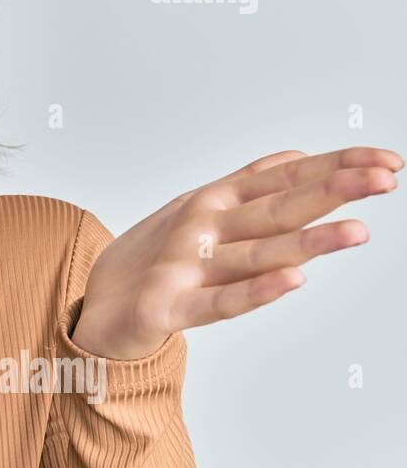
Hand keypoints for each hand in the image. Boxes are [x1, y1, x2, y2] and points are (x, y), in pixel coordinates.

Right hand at [71, 146, 402, 359]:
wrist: (90, 306)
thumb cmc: (151, 258)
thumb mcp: (194, 208)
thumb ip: (248, 183)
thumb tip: (300, 158)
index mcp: (212, 199)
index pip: (283, 177)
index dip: (335, 167)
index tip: (387, 160)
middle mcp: (200, 226)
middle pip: (277, 208)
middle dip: (334, 192)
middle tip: (384, 179)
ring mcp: (184, 266)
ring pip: (256, 253)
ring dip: (308, 242)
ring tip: (357, 231)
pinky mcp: (169, 309)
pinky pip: (220, 303)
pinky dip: (256, 292)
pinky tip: (291, 282)